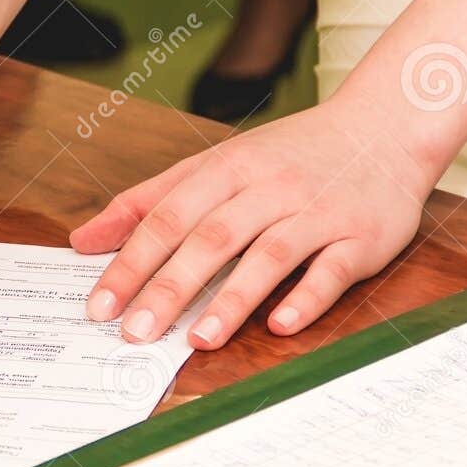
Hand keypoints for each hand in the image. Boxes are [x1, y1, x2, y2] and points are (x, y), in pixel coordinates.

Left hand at [69, 98, 437, 347]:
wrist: (384, 126)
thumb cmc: (286, 155)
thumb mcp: (212, 165)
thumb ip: (147, 202)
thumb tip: (82, 240)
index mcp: (227, 169)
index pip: (167, 218)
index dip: (131, 262)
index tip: (100, 306)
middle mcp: (270, 187)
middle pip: (212, 238)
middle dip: (169, 287)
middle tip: (135, 332)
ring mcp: (318, 211)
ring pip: (271, 255)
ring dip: (233, 299)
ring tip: (198, 339)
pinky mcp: (363, 236)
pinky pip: (334, 269)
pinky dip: (306, 297)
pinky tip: (279, 324)